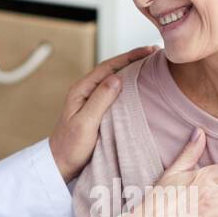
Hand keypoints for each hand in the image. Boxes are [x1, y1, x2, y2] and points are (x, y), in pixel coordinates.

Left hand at [49, 46, 157, 182]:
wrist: (60, 166)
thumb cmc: (70, 148)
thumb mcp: (85, 124)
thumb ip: (100, 100)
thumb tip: (117, 78)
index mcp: (81, 90)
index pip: (109, 66)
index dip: (130, 57)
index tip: (150, 50)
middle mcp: (86, 92)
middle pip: (113, 69)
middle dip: (134, 60)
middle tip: (156, 54)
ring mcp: (91, 101)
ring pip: (115, 81)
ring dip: (133, 72)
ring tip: (153, 67)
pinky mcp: (97, 111)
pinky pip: (115, 94)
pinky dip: (129, 87)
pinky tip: (141, 88)